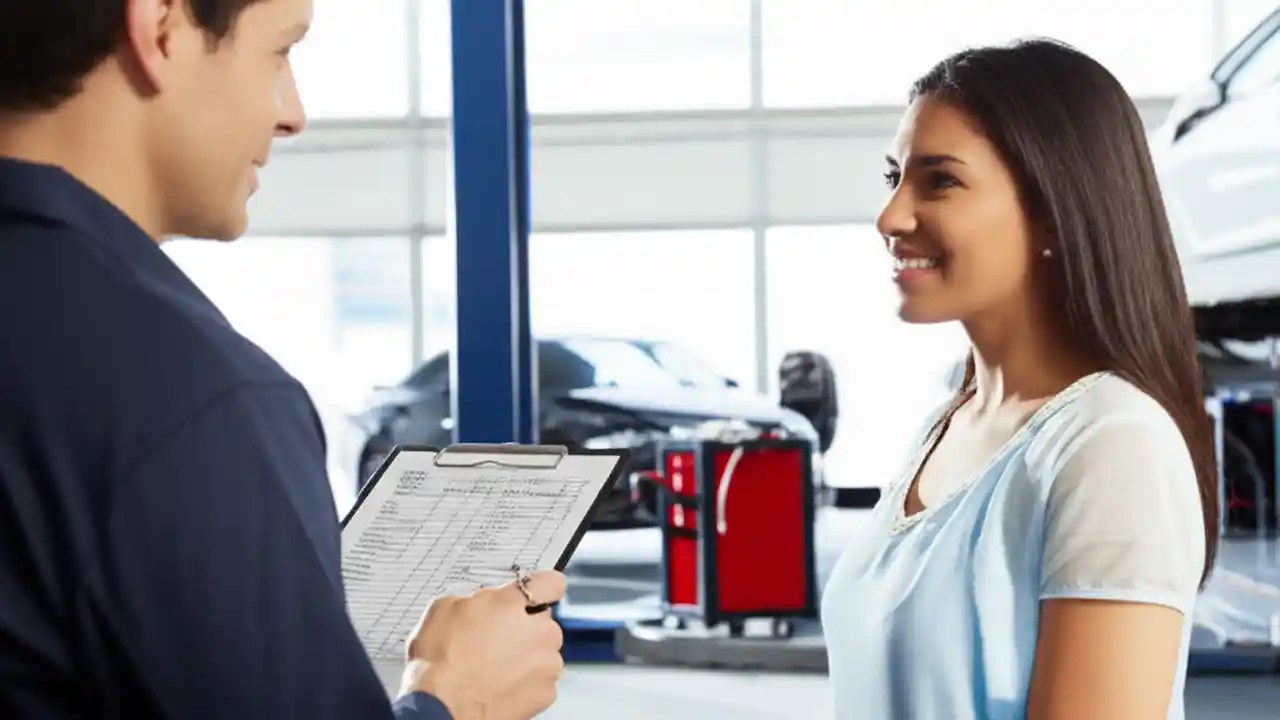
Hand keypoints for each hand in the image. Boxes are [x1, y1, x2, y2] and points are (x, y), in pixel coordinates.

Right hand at [400, 571, 566, 719]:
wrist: (443, 708)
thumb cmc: (440, 662)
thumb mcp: (445, 608)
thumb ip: (477, 598)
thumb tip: (485, 602)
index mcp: (516, 603)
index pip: (550, 582)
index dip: (541, 588)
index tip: (533, 596)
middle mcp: (540, 630)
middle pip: (543, 621)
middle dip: (524, 628)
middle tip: (496, 640)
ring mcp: (547, 663)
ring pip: (543, 652)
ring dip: (526, 656)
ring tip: (494, 667)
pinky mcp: (546, 692)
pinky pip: (541, 681)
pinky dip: (526, 683)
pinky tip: (500, 685)